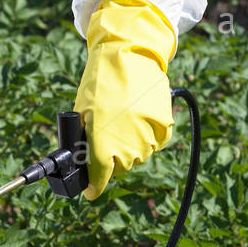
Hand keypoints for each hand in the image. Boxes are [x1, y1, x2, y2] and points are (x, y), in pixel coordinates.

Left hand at [73, 0, 177, 200]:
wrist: (129, 55)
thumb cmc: (100, 82)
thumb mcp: (83, 112)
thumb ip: (85, 141)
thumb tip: (85, 161)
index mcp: (103, 144)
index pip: (99, 179)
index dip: (93, 187)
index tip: (90, 191)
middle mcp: (128, 147)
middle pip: (119, 168)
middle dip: (110, 159)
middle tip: (105, 136)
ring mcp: (148, 138)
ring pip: (137, 157)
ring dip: (129, 147)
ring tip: (122, 120)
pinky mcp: (164, 128)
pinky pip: (154, 143)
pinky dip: (146, 136)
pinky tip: (138, 118)